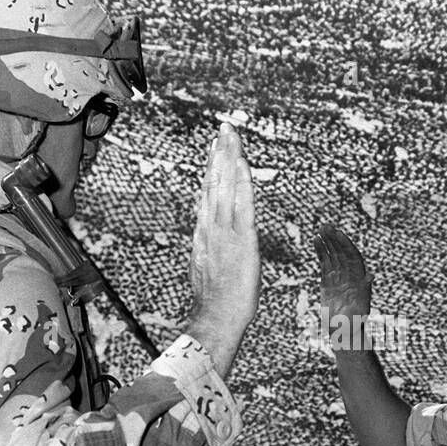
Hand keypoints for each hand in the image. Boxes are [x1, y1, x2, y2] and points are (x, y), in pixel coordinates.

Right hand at [185, 123, 259, 373]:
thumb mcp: (206, 267)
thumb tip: (207, 239)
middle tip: (224, 128)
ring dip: (229, 157)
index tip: (214, 147)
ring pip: (226, 186)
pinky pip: (242, 203)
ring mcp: (225, 231)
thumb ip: (207, 248)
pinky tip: (241, 162)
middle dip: (219, 153)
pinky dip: (241, 180)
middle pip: (214, 182)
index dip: (211, 168)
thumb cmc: (215, 301)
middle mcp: (211, 226)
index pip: (207, 193)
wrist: (216, 317)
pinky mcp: (242, 238)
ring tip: (230, 134)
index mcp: (204, 233)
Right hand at [314, 223, 371, 321]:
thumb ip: (365, 289)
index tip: (338, 233)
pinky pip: (324, 262)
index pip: (353, 255)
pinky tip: (315, 241)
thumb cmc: (354, 321)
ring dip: (327, 242)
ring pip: (333, 255)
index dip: (346, 244)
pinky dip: (320, 251)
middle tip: (326, 226)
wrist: (343, 331)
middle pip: (342, 252)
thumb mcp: (361, 305)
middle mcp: (349, 274)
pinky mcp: (328, 280)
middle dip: (334, 239)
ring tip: (320, 229)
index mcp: (359, 277)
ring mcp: (338, 276)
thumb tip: (370, 276)